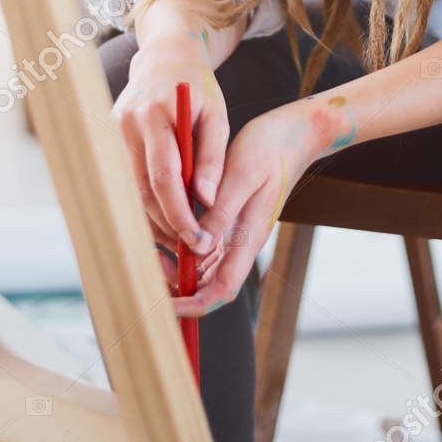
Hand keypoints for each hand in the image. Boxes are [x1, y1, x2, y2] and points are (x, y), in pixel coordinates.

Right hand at [111, 31, 227, 257]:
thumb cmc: (198, 87)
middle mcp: (128, 124)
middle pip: (143, 189)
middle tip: (192, 248)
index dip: (179, 213)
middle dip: (167, 224)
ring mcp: (114, 131)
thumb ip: (212, 156)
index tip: (198, 239)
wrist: (166, 55)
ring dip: (155, 219)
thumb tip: (205, 200)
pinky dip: (147, 202)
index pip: (164, 176)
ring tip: (181, 239)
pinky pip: (129, 179)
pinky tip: (165, 218)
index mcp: (157, 115)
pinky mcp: (111, 137)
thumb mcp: (217, 114)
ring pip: (132, 189)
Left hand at [170, 91, 356, 317]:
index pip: (222, 290)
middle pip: (210, 287)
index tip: (165, 307)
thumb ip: (221, 212)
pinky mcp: (234, 222)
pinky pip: (208, 249)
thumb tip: (197, 245)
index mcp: (249, 237)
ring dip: (180, 272)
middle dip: (179, 291)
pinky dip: (185, 251)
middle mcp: (244, 243)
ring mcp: (240, 234)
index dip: (193, 305)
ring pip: (207, 271)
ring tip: (152, 254)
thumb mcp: (242, 174)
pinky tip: (168, 234)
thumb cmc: (269, 149)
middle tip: (148, 271)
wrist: (294, 134)